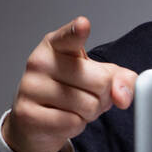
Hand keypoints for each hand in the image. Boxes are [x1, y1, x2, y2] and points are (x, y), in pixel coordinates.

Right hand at [3, 17, 137, 151]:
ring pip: (88, 106)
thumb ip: (121, 79)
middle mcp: (39, 61)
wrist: (36, 120)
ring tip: (73, 108)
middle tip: (87, 95)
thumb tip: (123, 96)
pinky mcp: (28, 113)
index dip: (78, 31)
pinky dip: (76, 126)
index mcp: (56, 44)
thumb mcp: (99, 76)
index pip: (70, 37)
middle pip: (100, 82)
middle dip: (103, 97)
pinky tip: (62, 119)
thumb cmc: (69, 90)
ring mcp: (30, 87)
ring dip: (90, 113)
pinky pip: (73, 123)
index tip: (83, 25)